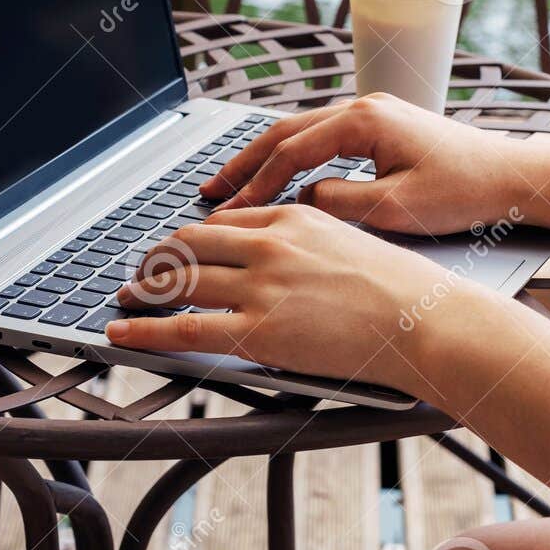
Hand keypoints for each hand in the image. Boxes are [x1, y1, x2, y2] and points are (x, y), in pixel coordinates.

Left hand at [104, 203, 517, 396]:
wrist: (426, 320)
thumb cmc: (403, 290)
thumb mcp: (350, 241)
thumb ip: (307, 242)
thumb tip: (279, 258)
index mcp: (293, 217)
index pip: (220, 222)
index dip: (188, 239)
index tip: (175, 251)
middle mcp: (269, 244)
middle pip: (188, 244)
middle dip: (155, 260)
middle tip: (139, 274)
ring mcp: (261, 286)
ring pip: (178, 282)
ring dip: (142, 291)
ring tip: (126, 300)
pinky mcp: (259, 329)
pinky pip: (184, 327)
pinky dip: (144, 329)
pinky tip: (123, 332)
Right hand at [200, 93, 549, 234]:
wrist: (512, 176)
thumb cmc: (465, 191)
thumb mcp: (397, 208)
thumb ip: (341, 203)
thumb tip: (301, 201)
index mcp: (364, 120)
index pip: (291, 151)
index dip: (255, 183)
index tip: (228, 211)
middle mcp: (363, 107)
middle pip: (285, 132)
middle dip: (245, 163)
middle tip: (209, 190)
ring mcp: (372, 114)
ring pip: (301, 133)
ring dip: (266, 159)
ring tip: (232, 186)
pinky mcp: (382, 128)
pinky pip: (323, 139)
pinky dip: (294, 158)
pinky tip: (279, 179)